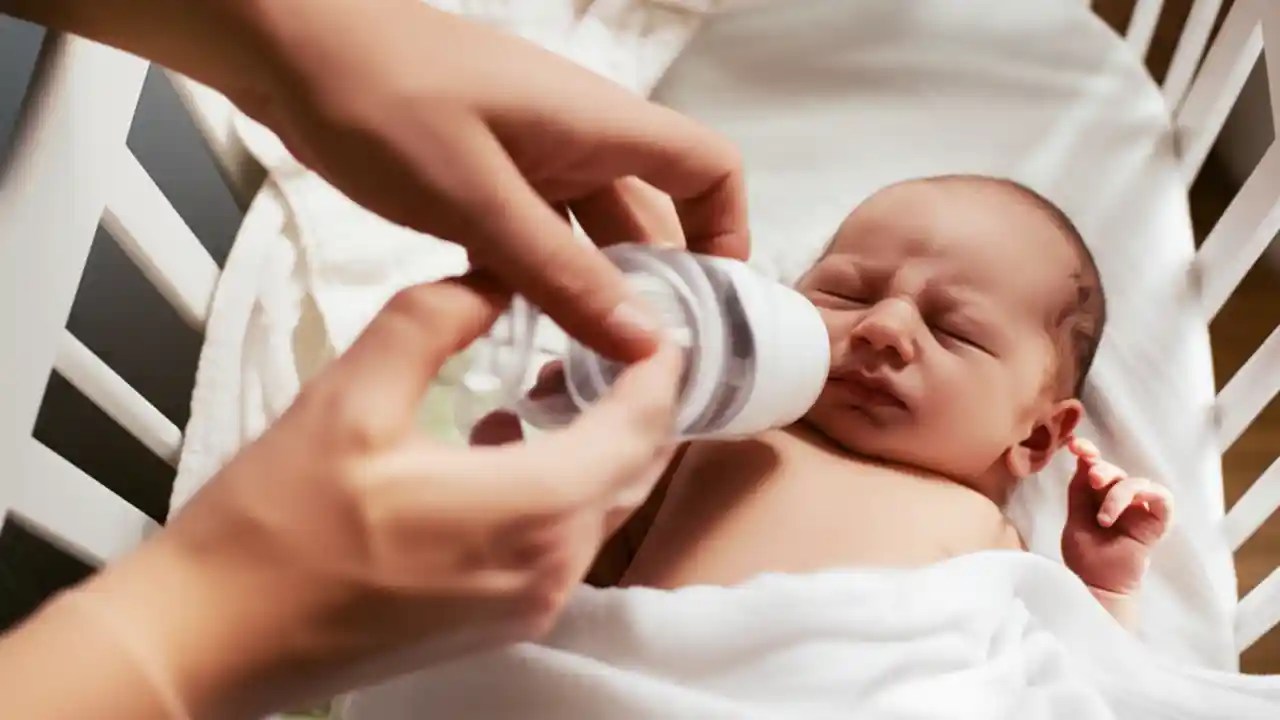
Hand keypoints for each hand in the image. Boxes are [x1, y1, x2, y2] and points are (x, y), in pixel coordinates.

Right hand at [58, 275, 681, 717]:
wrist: (211, 637)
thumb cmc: (274, 528)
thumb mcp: (351, 396)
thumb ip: (435, 320)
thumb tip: (492, 276)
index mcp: (532, 511)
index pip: (641, 426)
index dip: (660, 368)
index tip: (659, 322)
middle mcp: (549, 570)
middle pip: (636, 472)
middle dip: (641, 402)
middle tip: (621, 341)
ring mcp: (526, 607)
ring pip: (603, 510)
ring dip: (601, 444)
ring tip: (563, 382)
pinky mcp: (495, 624)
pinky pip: (562, 545)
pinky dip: (562, 488)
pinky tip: (506, 444)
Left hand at [236, 0, 746, 361]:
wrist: (284, 42)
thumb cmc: (381, 100)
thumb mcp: (477, 201)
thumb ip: (563, 275)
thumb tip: (646, 343)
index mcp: (599, 125)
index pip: (709, 168)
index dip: (725, 234)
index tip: (704, 309)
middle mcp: (577, 136)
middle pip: (651, 212)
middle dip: (653, 285)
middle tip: (633, 366)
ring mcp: (528, 149)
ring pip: (587, 228)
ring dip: (591, 287)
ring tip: (577, 362)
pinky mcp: (481, 166)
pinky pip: (534, 227)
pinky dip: (537, 273)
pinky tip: (515, 322)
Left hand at [1060, 438, 1173, 595]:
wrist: (1097, 586)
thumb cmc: (1087, 555)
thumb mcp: (1076, 517)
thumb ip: (1080, 489)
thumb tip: (1084, 458)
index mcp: (1099, 495)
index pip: (1097, 465)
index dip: (1089, 451)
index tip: (1076, 446)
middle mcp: (1121, 499)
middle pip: (1116, 471)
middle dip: (1103, 469)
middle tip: (1093, 479)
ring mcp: (1140, 510)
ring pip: (1137, 482)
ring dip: (1118, 491)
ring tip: (1102, 516)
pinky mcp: (1157, 522)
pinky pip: (1161, 499)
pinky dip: (1142, 497)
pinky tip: (1119, 513)